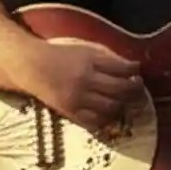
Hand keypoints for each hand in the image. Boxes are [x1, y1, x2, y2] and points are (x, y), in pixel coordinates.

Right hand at [18, 38, 143, 130]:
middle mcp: (86, 80)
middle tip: (138, 88)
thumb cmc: (61, 55)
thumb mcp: (85, 48)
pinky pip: (95, 121)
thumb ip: (107, 57)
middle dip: (135, 90)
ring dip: (123, 105)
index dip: (135, 70)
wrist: (33, 67)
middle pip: (121, 90)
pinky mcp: (71, 112)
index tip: (137, 71)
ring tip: (125, 100)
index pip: (123, 68)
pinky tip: (109, 112)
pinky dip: (106, 118)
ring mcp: (79, 99)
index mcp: (91, 61)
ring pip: (111, 108)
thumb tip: (131, 67)